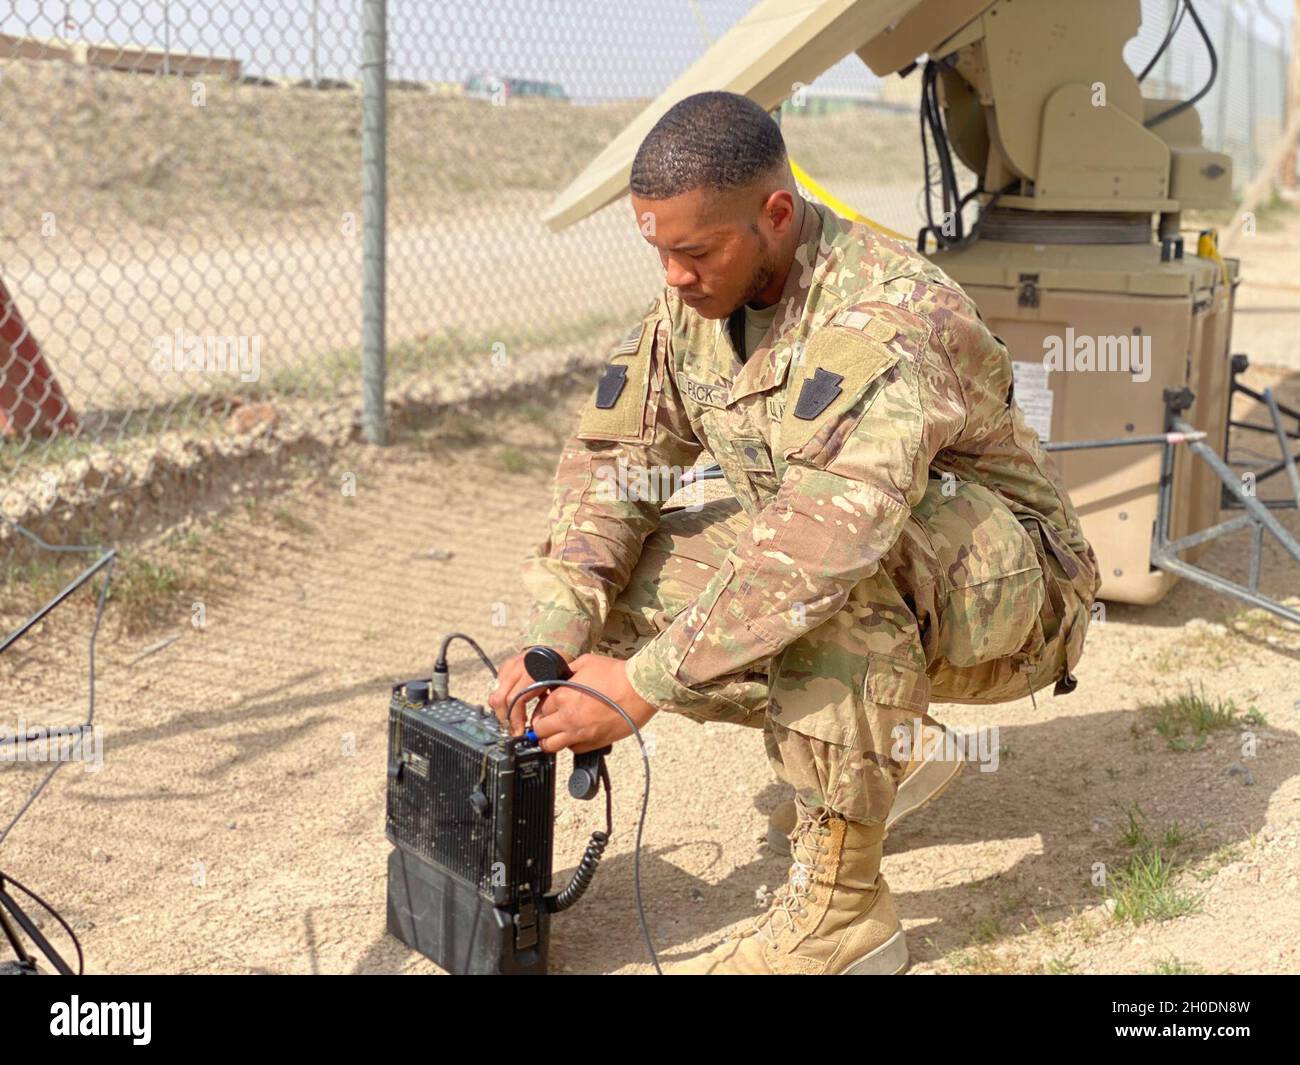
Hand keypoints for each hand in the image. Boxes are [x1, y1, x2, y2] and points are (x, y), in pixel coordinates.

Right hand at [488, 647, 575, 736]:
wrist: (555, 647)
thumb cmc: (560, 669)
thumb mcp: (558, 685)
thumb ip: (547, 702)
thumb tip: (537, 726)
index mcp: (533, 672)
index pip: (514, 699)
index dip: (515, 718)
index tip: (519, 731)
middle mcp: (518, 667)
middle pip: (500, 698)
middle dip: (505, 718)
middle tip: (512, 729)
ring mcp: (510, 665)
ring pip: (495, 694)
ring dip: (501, 711)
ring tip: (511, 720)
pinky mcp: (505, 666)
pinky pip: (496, 687)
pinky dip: (501, 699)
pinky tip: (510, 707)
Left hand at [526, 653, 658, 753]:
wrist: (639, 689)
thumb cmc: (616, 675)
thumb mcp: (586, 662)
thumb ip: (569, 671)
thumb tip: (561, 675)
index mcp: (562, 697)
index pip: (540, 709)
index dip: (542, 708)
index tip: (546, 708)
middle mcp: (567, 718)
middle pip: (540, 731)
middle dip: (540, 726)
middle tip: (545, 723)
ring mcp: (580, 733)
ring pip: (551, 746)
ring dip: (549, 740)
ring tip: (553, 735)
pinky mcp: (595, 743)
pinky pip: (574, 750)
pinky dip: (571, 745)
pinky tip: (575, 736)